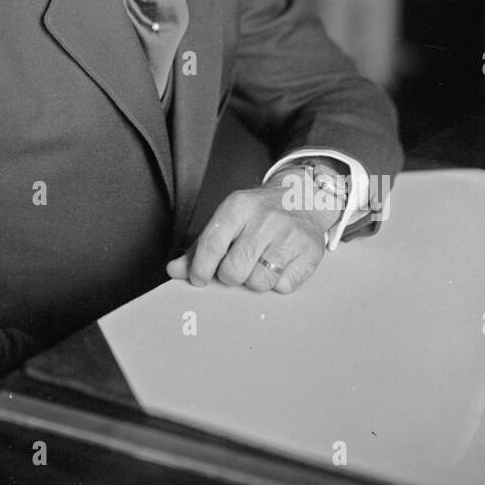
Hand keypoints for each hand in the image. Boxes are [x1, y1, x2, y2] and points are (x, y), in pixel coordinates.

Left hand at [165, 174, 332, 293]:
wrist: (302, 197)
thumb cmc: (258, 213)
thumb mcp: (227, 219)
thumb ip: (199, 247)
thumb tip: (174, 271)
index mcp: (238, 206)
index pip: (212, 245)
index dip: (201, 269)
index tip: (199, 278)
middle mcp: (265, 218)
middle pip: (234, 271)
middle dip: (229, 277)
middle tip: (235, 268)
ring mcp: (290, 235)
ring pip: (259, 283)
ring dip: (255, 280)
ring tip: (259, 263)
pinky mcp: (310, 252)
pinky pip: (283, 287)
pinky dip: (278, 282)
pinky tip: (279, 264)